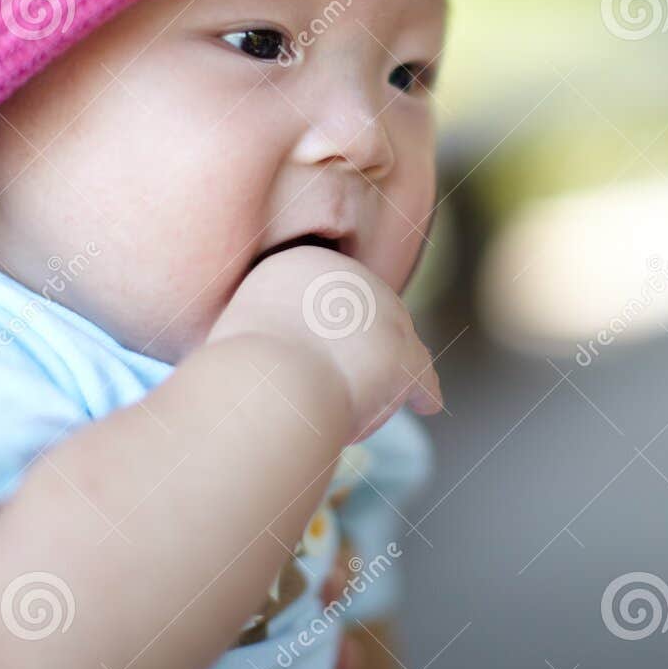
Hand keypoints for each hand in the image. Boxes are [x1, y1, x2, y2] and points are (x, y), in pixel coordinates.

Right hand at [208, 246, 441, 441]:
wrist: (267, 390)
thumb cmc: (238, 375)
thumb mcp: (238, 337)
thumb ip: (264, 334)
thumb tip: (271, 355)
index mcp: (301, 263)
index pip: (329, 292)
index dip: (328, 325)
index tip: (316, 348)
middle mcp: (348, 276)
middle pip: (368, 311)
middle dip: (362, 340)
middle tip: (344, 372)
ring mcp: (382, 313)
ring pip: (395, 340)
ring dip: (386, 367)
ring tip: (369, 393)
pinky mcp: (404, 352)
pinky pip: (420, 374)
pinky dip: (423, 390)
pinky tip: (428, 406)